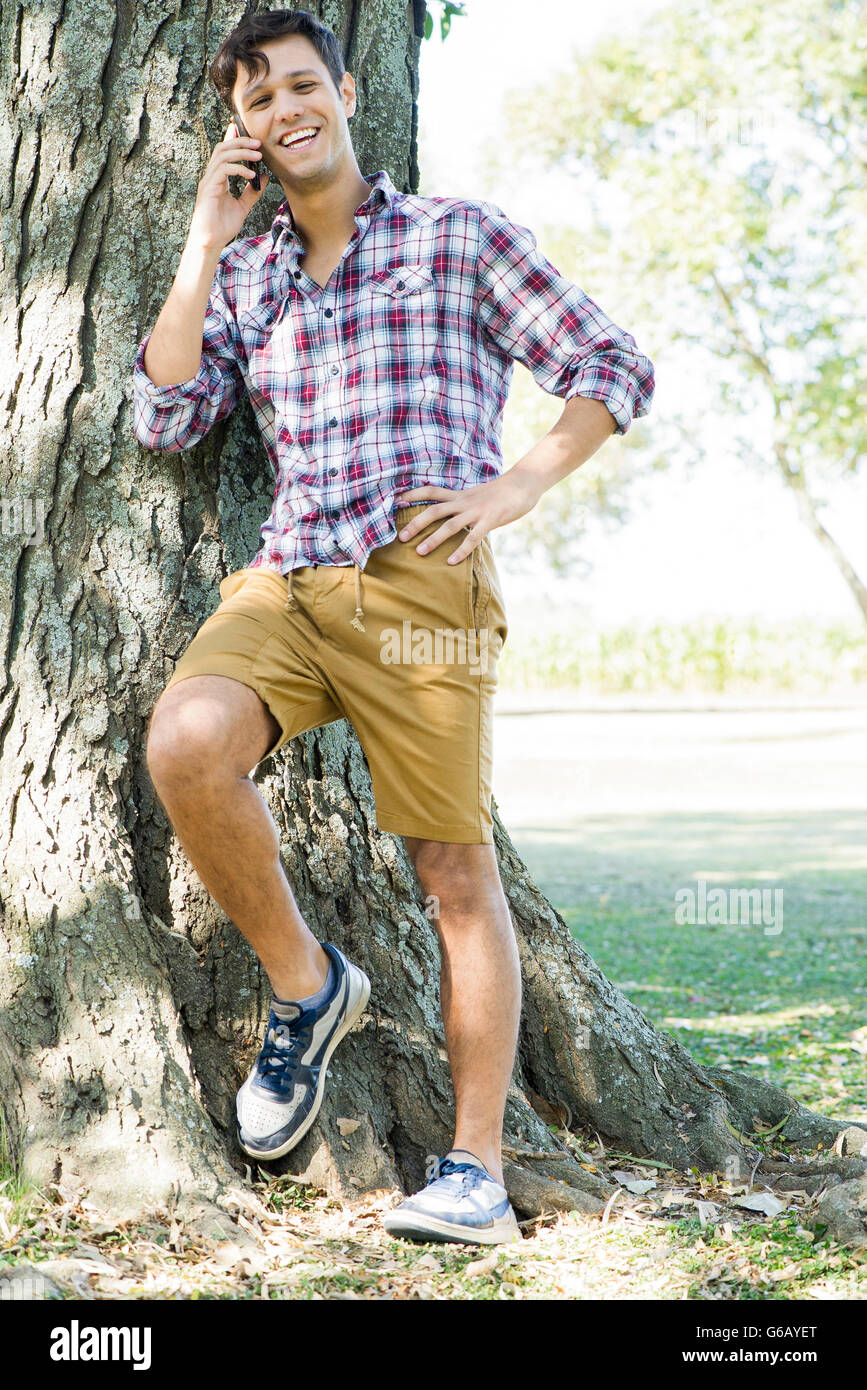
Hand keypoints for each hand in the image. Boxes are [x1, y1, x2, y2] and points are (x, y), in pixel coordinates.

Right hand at [187, 120, 268, 252]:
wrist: (210, 242)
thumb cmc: (222, 227)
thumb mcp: (242, 207)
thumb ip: (252, 193)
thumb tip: (264, 179)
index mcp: (217, 178)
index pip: (224, 153)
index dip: (234, 139)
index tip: (248, 133)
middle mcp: (211, 176)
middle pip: (223, 148)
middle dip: (241, 142)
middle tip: (259, 143)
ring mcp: (208, 181)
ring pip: (222, 155)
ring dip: (241, 152)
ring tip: (258, 155)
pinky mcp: (208, 188)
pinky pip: (223, 170)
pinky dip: (238, 169)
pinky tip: (251, 175)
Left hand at [394, 470, 543, 562]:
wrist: (523, 484)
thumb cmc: (500, 493)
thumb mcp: (476, 496)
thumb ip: (461, 506)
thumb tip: (449, 518)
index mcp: (459, 495)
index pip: (430, 491)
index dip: (412, 494)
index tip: (395, 499)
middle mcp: (463, 502)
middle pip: (433, 510)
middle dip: (416, 523)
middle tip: (400, 537)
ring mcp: (476, 511)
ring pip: (450, 525)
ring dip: (433, 539)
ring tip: (420, 552)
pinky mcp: (490, 520)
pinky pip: (473, 537)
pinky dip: (461, 550)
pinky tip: (451, 562)